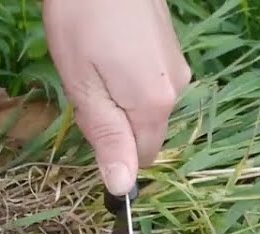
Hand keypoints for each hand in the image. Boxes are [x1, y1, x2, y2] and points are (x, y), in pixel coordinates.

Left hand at [43, 0, 191, 194]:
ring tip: (93, 61)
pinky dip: (127, 75)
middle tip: (85, 84)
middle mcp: (177, 88)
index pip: (142, 159)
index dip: (113, 152)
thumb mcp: (84, 88)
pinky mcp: (170, 45)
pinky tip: (106, 47)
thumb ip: (107, 139)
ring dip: (119, 97)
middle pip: (145, 131)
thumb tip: (121, 187)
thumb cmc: (81, 21)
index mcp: (156, 106)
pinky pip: (149, 80)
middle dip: (115, 122)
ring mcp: (177, 64)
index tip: (87, 121)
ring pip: (146, 105)